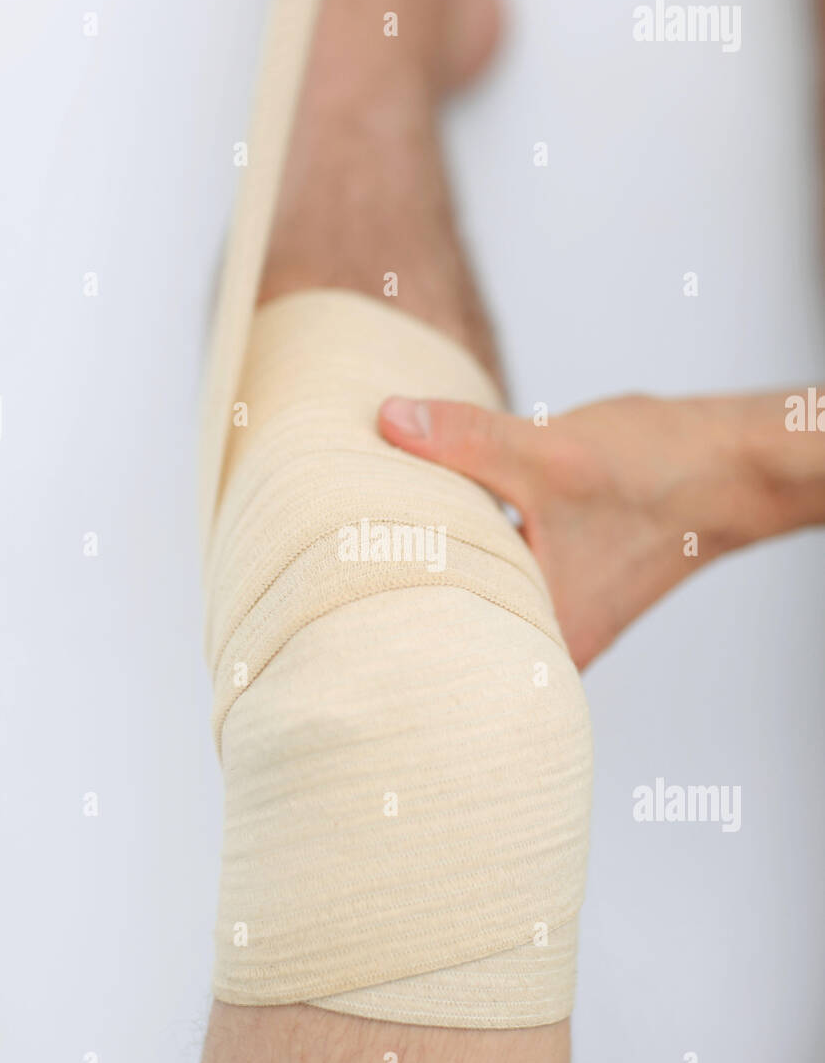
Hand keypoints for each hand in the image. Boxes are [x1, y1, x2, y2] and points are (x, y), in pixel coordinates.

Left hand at [378, 391, 824, 668]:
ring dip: (440, 552)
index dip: (382, 594)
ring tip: (377, 520)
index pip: (437, 628)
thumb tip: (385, 420)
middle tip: (335, 544)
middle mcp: (551, 642)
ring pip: (476, 588)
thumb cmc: (657, 471)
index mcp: (544, 634)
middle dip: (404, 575)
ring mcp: (560, 615)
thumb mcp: (548, 451)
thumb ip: (464, 440)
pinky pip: (500, 570)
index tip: (329, 567)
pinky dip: (472, 540)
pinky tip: (440, 509)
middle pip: (451, 613)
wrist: (732, 465)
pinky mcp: (565, 584)